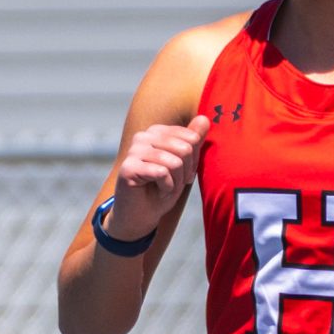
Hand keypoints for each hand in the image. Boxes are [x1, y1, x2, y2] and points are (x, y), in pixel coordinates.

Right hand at [106, 114, 211, 238]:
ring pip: (174, 162)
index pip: (191, 138)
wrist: (143, 215)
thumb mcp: (185, 165)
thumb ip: (193, 141)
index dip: (193, 161)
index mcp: (157, 132)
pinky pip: (162, 173)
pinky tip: (157, 192)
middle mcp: (143, 136)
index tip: (184, 174)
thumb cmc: (163, 189)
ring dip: (176, 182)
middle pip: (185, 148)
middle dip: (185, 172)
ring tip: (166, 188)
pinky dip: (166, 187)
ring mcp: (134, 151)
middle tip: (174, 183)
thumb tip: (204, 118)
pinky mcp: (128, 167)